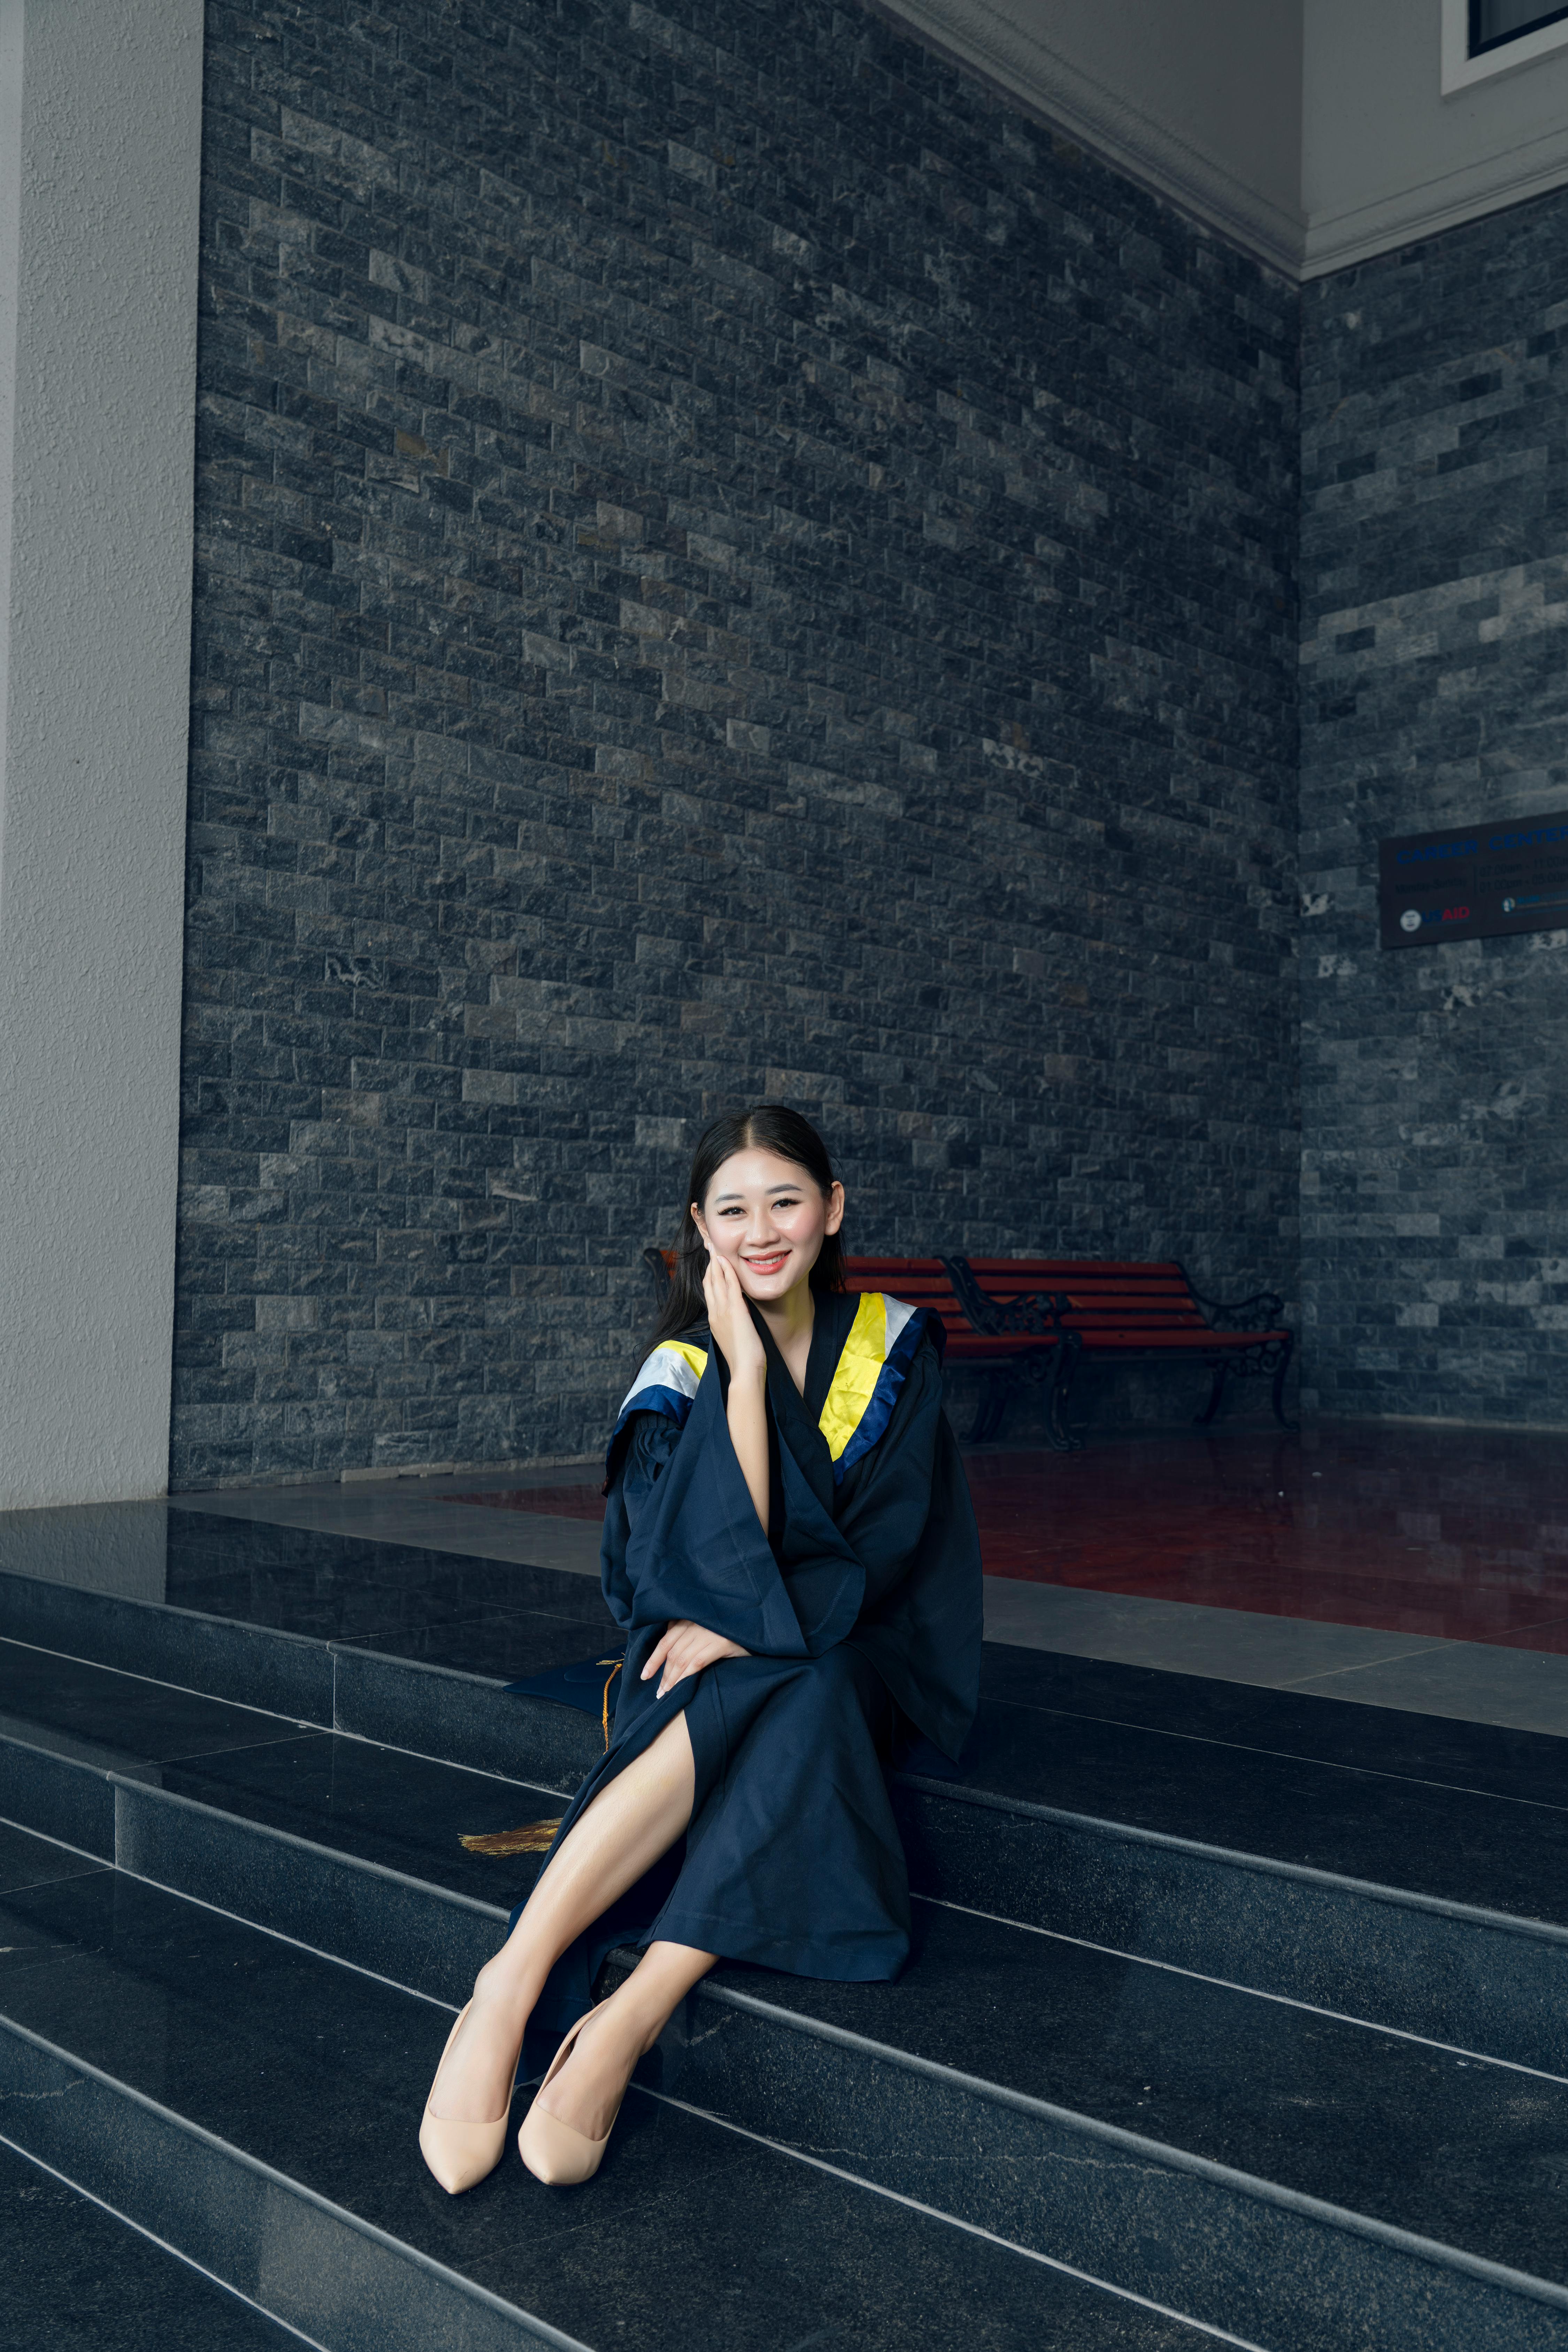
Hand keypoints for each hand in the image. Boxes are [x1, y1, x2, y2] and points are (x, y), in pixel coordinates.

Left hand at [642, 1620, 749, 1698]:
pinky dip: (686, 1676)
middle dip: (663, 1674)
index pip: (665, 1640)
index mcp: (691, 1619)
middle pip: (672, 1652)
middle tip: (659, 1692)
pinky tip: (682, 1687)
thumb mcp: (708, 1624)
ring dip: (672, 1679)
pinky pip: (697, 1662)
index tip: (644, 1676)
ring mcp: (708, 1633)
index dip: (653, 1659)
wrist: (758, 1628)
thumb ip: (688, 1628)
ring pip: (682, 1659)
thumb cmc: (731, 1628)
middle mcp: (697, 1624)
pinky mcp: (721, 1643)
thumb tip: (669, 1633)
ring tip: (667, 1694)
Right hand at [702, 1249, 766, 1384]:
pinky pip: (730, 1285)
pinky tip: (727, 1260)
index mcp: (714, 1318)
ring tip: (716, 1248)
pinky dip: (727, 1271)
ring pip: (716, 1280)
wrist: (744, 1370)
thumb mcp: (732, 1335)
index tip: (711, 1261)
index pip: (708, 1290)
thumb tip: (736, 1313)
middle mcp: (715, 1312)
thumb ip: (731, 1322)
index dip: (709, 1274)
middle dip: (709, 1263)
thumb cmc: (742, 1357)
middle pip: (708, 1282)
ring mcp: (723, 1311)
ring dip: (716, 1262)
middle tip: (710, 1247)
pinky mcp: (735, 1310)